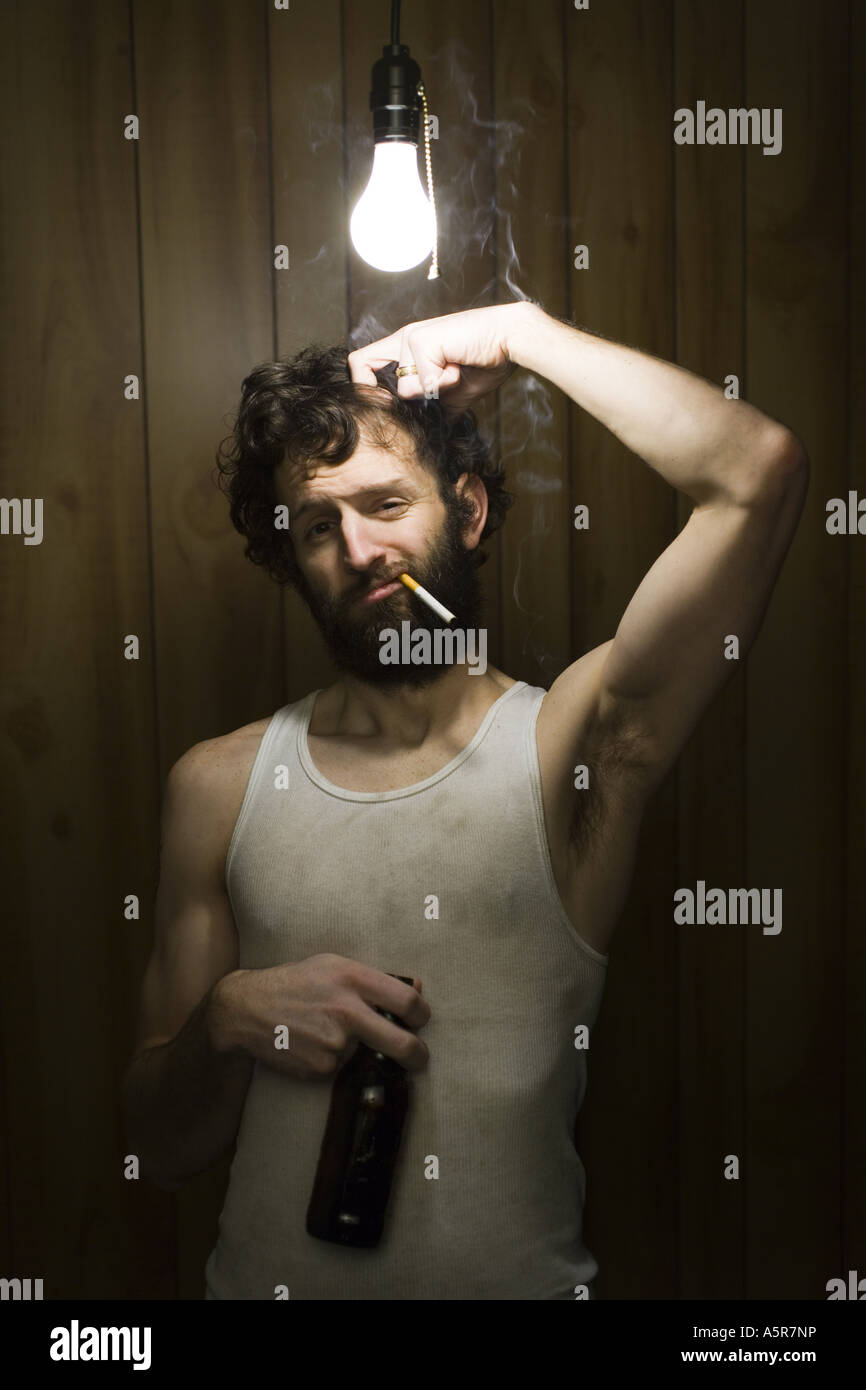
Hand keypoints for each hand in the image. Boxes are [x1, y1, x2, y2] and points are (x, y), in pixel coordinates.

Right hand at [213, 954, 430, 1079]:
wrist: (246, 1008)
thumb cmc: (295, 982)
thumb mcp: (333, 966)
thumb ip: (374, 978)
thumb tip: (418, 989)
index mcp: (352, 978)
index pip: (406, 1001)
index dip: (422, 1014)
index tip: (420, 1021)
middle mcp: (347, 1010)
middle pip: (402, 1043)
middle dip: (417, 1055)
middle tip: (419, 1059)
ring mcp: (334, 1043)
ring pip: (366, 1055)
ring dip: (356, 1050)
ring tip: (324, 1033)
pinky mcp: (321, 1068)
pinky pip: (341, 1068)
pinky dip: (333, 1061)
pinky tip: (311, 1044)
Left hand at [347, 301, 537, 415]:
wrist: (509, 341)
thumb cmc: (484, 361)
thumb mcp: (451, 391)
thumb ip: (430, 406)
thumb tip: (422, 434)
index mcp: (406, 347)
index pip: (361, 364)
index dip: (366, 389)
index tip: (391, 408)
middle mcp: (403, 338)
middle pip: (361, 368)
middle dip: (390, 397)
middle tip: (427, 397)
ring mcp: (410, 338)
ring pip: (401, 388)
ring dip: (430, 392)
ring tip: (452, 375)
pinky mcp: (421, 341)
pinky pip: (420, 384)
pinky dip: (443, 385)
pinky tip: (458, 368)